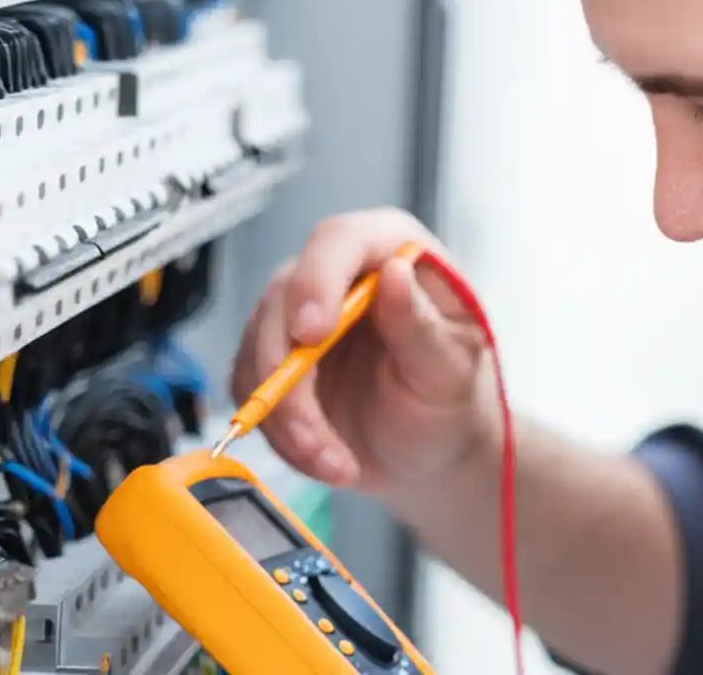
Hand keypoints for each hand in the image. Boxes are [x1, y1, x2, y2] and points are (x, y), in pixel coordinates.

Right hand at [230, 207, 499, 495]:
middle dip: (290, 373)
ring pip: (258, 348)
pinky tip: (323, 459)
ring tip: (336, 462)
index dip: (317, 280)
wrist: (431, 449)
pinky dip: (278, 433)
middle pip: (285, 296)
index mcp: (395, 251)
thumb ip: (422, 326)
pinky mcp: (274, 358)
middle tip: (314, 431)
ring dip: (286, 417)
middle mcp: (341, 273)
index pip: (341, 240)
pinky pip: (249, 388)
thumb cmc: (452, 399)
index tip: (312, 333)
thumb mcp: (452, 370)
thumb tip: (395, 272)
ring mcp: (301, 314)